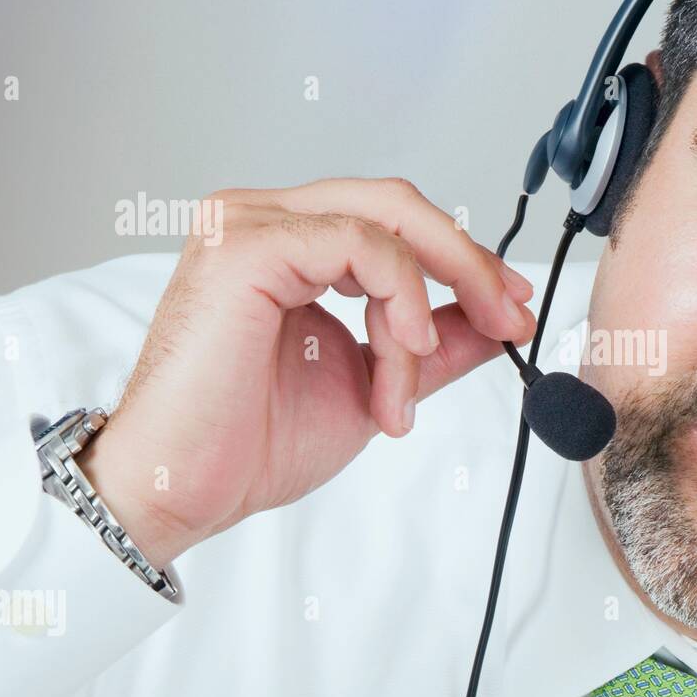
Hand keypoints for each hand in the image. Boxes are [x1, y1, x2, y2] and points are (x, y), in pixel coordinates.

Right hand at [77, 177, 534, 568]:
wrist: (186, 490)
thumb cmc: (253, 443)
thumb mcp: (375, 382)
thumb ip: (431, 344)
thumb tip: (496, 323)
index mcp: (288, 244)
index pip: (395, 224)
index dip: (464, 261)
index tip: (511, 310)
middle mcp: (265, 219)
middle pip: (399, 206)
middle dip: (469, 266)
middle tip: (509, 319)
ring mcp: (250, 223)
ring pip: (388, 224)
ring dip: (424, 309)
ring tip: (405, 386)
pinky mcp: (247, 244)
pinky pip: (363, 246)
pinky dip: (401, 299)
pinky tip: (402, 352)